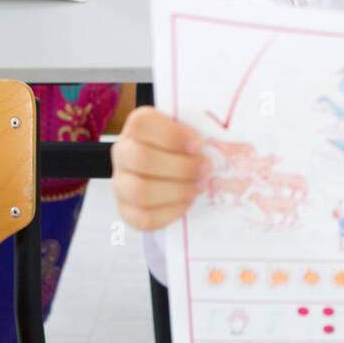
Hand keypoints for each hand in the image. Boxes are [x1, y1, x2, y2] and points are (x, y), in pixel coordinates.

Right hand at [111, 106, 208, 230]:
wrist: (169, 172)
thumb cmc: (182, 147)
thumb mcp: (188, 132)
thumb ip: (199, 130)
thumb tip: (223, 138)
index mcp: (137, 127)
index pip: (142, 125)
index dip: (171, 135)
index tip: (198, 144)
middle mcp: (123, 153)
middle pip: (142, 159)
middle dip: (181, 166)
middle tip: (207, 169)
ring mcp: (120, 183)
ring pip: (140, 191)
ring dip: (177, 190)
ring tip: (200, 186)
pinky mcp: (127, 210)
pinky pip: (144, 218)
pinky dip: (170, 212)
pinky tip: (188, 203)